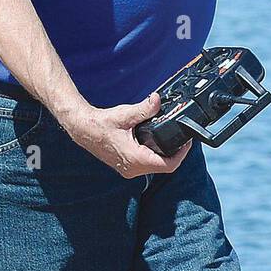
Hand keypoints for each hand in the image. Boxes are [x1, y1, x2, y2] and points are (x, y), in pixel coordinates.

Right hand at [61, 93, 190, 177]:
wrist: (83, 129)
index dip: (181, 155)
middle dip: (175, 154)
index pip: (168, 165)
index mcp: (135, 159)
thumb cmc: (101, 124)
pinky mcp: (126, 167)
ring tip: (171, 141)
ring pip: (155, 167)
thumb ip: (145, 108)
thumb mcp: (126, 114)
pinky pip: (146, 166)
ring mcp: (129, 170)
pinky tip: (156, 144)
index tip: (187, 143)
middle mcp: (133, 169)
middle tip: (182, 140)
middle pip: (164, 167)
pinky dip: (154, 156)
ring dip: (164, 156)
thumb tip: (157, 100)